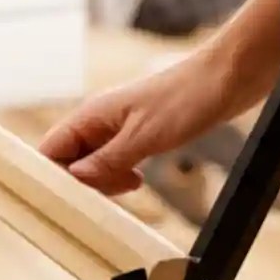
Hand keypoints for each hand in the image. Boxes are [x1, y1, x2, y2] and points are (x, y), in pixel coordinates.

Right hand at [39, 44, 269, 194]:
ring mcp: (118, 126)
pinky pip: (115, 159)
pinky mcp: (139, 133)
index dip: (54, 176)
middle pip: (70, 159)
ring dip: (104, 180)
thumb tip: (75, 180)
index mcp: (91, 114)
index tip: (68, 201)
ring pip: (93, 162)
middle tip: (108, 196)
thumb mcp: (144, 138)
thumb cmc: (186, 98)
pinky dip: (120, 174)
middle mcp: (99, 119)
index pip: (51, 150)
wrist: (227, 78)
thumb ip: (106, 161)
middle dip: (83, 183)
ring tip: (129, 185)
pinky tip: (137, 180)